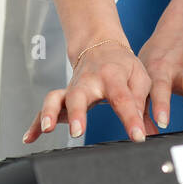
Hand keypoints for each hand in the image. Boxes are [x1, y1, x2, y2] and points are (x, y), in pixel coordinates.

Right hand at [23, 40, 157, 143]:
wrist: (100, 46)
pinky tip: (30, 137)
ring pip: (56, 98)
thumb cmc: (122, 65)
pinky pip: (46, 107)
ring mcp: (72, 88)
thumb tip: (152, 129)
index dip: (130, 119)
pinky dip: (35, 122)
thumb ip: (143, 102)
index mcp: (113, 76)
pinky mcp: (62, 96)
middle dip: (77, 113)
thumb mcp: (141, 77)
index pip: (123, 98)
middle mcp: (88, 81)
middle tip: (77, 131)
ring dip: (49, 113)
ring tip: (46, 129)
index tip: (137, 136)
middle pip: (80, 95)